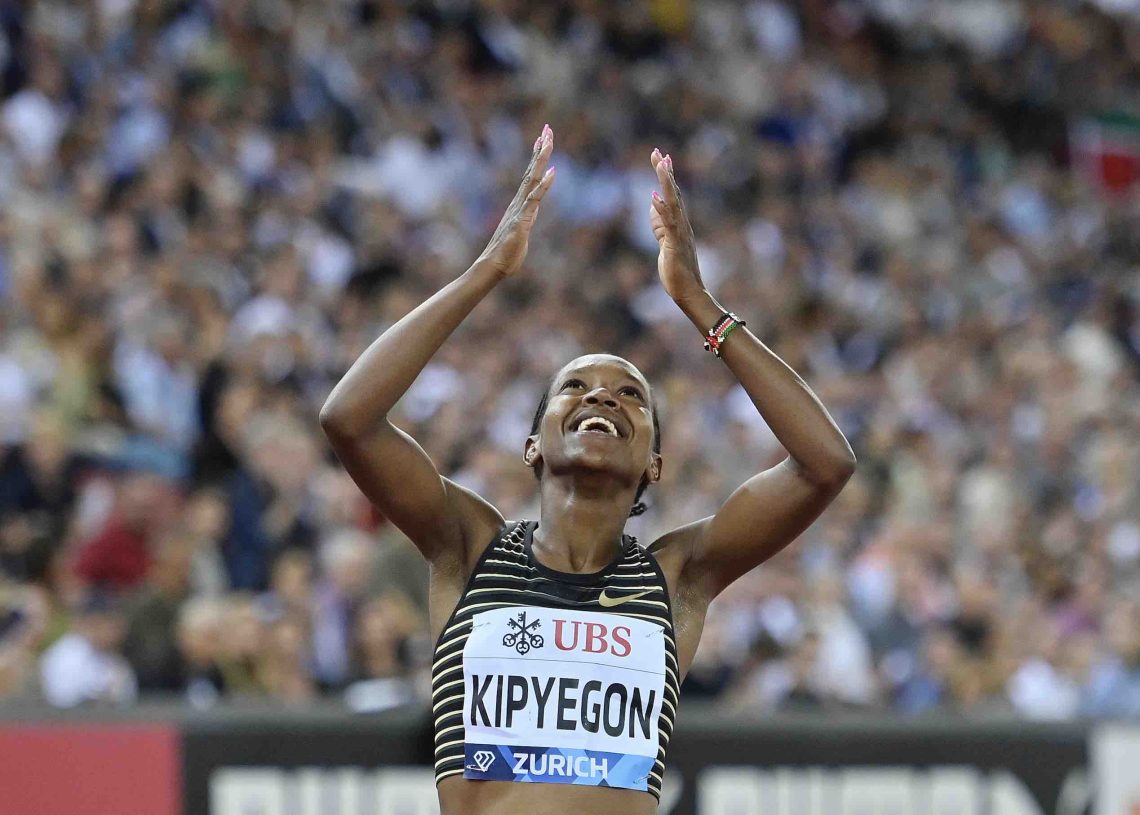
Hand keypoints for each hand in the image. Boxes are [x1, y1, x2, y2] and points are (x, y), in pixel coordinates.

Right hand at [476, 124, 556, 278]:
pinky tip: (553, 172)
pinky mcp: (523, 220)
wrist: (494, 266)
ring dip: (541, 159)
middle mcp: (520, 201)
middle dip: (541, 149)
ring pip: (533, 179)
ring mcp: (521, 209)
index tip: (542, 138)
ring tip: (548, 140)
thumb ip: (527, 219)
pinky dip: (544, 185)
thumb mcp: (522, 231)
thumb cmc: (507, 253)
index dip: (537, 156)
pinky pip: (535, 199)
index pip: (531, 175)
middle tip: (547, 128)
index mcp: (521, 203)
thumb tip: (532, 211)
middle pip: (533, 170)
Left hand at [650, 149, 705, 302]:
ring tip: (662, 164)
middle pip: (673, 193)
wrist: (690, 292)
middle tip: (659, 152)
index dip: (666, 176)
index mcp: (679, 224)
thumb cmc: (677, 271)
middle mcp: (682, 225)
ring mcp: (680, 233)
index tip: (661, 158)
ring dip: (667, 183)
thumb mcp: (664, 242)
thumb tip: (652, 203)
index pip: (672, 195)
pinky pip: (669, 224)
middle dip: (666, 172)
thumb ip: (659, 224)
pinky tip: (655, 196)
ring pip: (673, 203)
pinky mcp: (675, 245)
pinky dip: (662, 209)